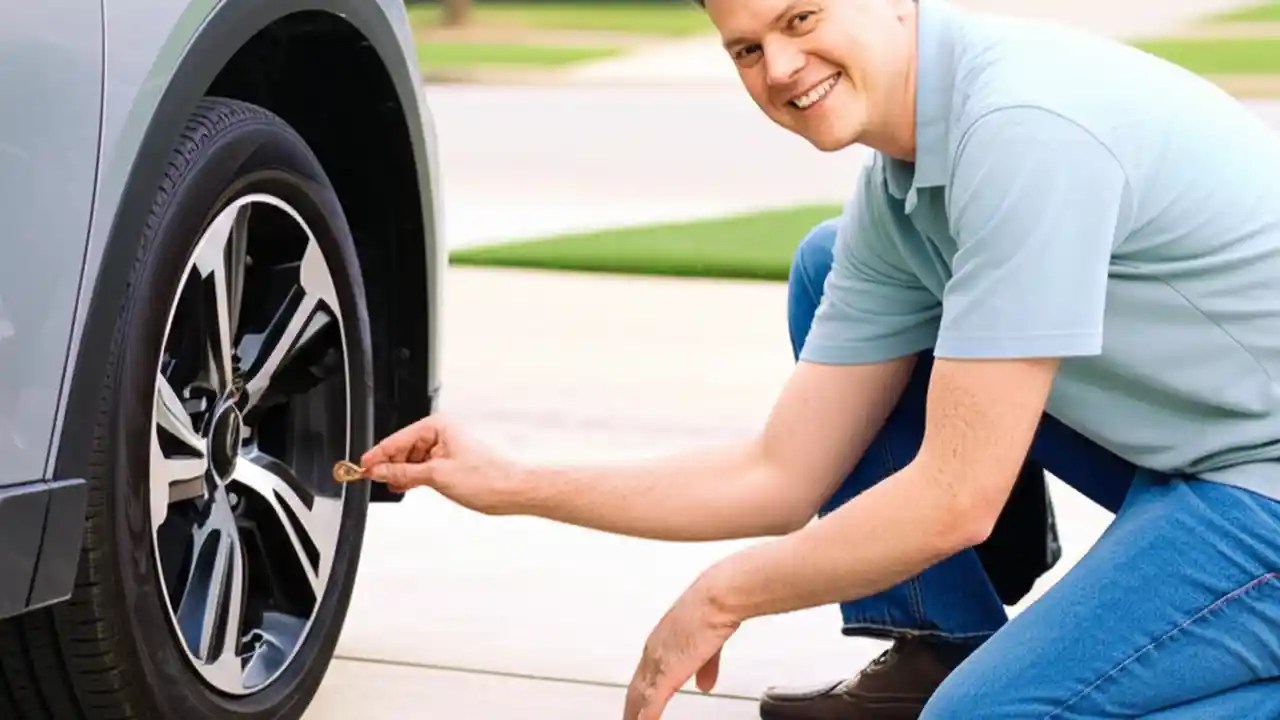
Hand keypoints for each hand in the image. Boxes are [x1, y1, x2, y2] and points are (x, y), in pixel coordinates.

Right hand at [359, 414, 523, 514]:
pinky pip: (424, 467)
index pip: (397, 439)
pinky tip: (404, 486)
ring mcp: (447, 448)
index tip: (361, 467)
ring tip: (390, 485)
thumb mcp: (437, 475)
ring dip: (401, 473)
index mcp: (439, 426)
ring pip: (413, 459)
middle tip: (373, 480)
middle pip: (403, 448)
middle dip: (388, 464)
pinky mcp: (452, 463)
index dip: (378, 455)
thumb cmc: (488, 477)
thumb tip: (380, 470)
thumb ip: (404, 472)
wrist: (515, 491)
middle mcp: (443, 433)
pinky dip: (413, 477)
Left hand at [623, 571, 740, 719]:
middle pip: (635, 689)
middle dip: (631, 709)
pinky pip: (651, 702)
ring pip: (638, 697)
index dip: (639, 694)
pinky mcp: (667, 672)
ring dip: (634, 715)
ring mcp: (658, 662)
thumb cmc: (713, 610)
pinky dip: (645, 717)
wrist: (717, 599)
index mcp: (660, 643)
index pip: (643, 675)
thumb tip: (705, 685)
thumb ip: (706, 667)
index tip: (636, 707)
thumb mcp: (709, 644)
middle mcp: (653, 652)